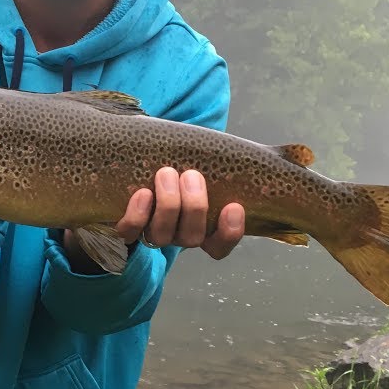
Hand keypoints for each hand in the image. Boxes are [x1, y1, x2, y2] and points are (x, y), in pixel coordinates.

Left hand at [114, 167, 244, 259]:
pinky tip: (143, 193)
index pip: (219, 245)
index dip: (230, 233)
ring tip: (167, 173)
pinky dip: (137, 215)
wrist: (131, 169)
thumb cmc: (173, 162)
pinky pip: (130, 231)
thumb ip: (217, 159)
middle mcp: (176, 235)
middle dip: (195, 206)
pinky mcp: (124, 228)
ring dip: (168, 204)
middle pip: (192, 238)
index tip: (234, 206)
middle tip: (192, 175)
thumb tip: (263, 143)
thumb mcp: (197, 161)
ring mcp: (150, 233)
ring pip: (162, 235)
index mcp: (200, 226)